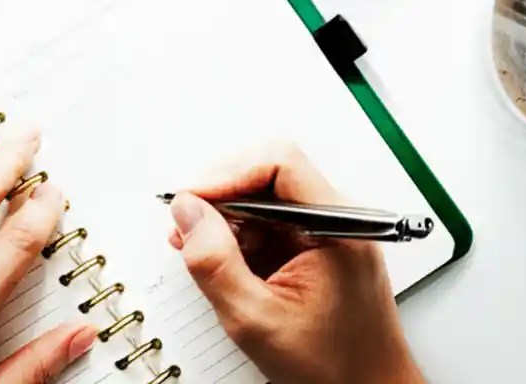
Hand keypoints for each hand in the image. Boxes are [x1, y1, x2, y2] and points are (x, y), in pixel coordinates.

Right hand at [168, 142, 424, 383]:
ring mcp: (328, 233)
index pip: (280, 164)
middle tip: (186, 223)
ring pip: (264, 197)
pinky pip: (269, 223)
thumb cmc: (334, 369)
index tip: (192, 200)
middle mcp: (339, 220)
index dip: (227, 175)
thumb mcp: (257, 320)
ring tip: (196, 246)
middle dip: (220, 195)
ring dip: (225, 217)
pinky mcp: (315, 247)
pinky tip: (220, 259)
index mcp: (339, 228)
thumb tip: (187, 213)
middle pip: (269, 173)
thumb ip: (215, 264)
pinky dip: (238, 235)